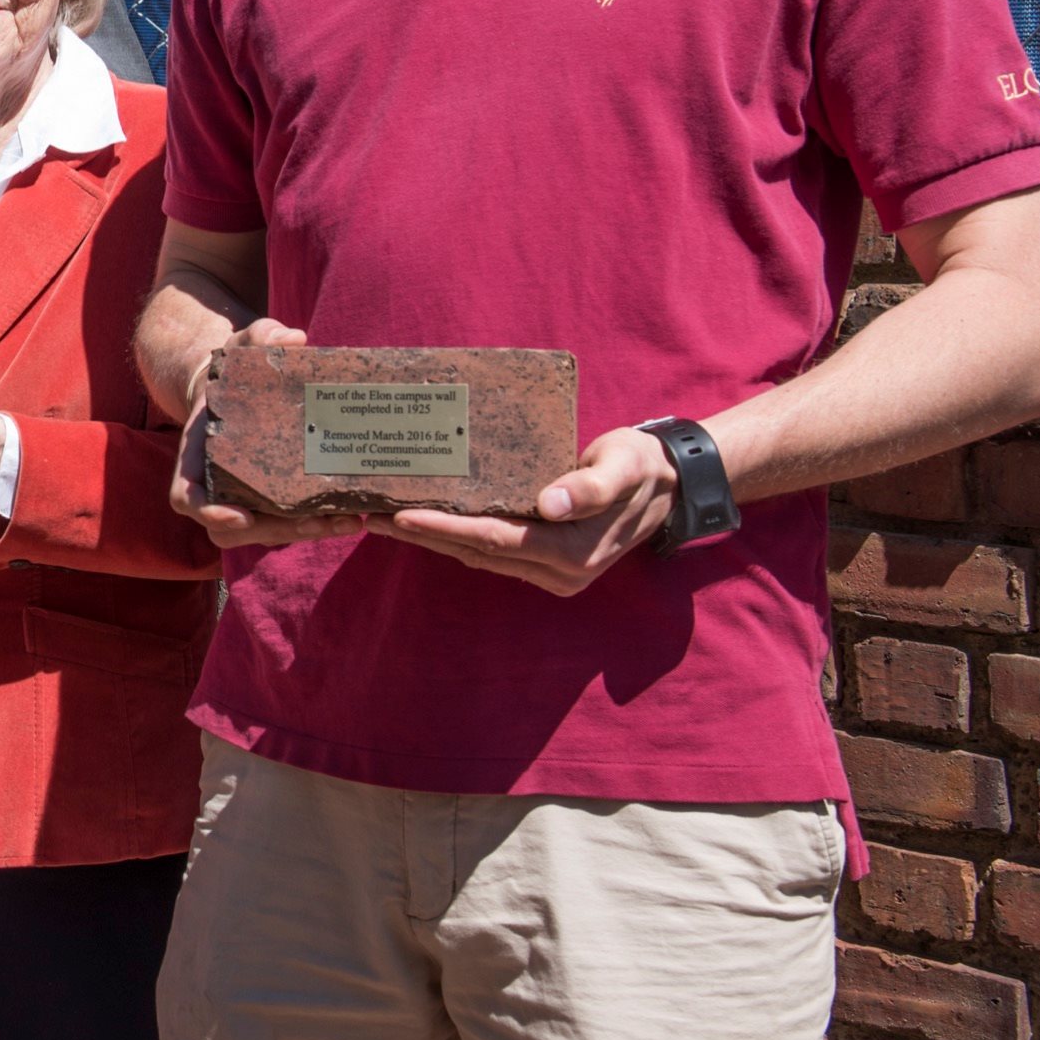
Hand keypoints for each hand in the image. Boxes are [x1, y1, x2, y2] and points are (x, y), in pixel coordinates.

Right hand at [170, 318, 368, 550]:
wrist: (236, 385)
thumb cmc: (235, 366)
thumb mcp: (244, 344)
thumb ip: (262, 334)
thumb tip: (295, 337)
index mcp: (195, 453)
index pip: (185, 496)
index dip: (208, 511)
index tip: (241, 516)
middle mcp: (213, 484)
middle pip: (231, 528)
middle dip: (275, 530)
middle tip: (317, 521)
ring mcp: (240, 497)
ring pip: (261, 533)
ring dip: (301, 534)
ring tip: (346, 521)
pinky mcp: (269, 501)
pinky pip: (285, 524)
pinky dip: (316, 525)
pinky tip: (353, 514)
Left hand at [365, 426, 677, 595]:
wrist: (669, 485)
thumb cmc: (641, 466)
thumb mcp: (622, 467)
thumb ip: (590, 486)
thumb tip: (551, 505)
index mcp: (572, 553)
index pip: (493, 541)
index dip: (444, 530)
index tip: (400, 517)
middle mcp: (558, 572)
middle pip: (476, 553)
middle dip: (423, 537)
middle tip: (371, 516)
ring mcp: (552, 572)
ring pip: (479, 556)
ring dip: (434, 539)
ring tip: (385, 519)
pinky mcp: (545, 561)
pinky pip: (492, 551)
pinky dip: (457, 536)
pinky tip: (426, 519)